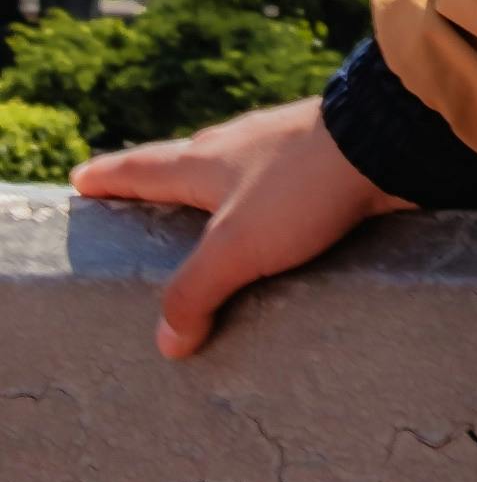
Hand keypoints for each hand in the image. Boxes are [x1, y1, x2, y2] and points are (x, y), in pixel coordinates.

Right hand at [74, 98, 412, 357]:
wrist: (389, 141)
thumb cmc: (302, 184)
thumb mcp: (235, 247)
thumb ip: (195, 292)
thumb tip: (167, 340)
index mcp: (206, 160)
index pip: (144, 169)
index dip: (111, 177)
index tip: (82, 177)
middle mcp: (241, 149)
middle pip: (188, 163)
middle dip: (162, 181)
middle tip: (142, 194)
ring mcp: (286, 153)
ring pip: (238, 175)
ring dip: (219, 197)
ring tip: (211, 224)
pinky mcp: (326, 168)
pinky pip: (283, 193)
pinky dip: (268, 211)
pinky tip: (282, 233)